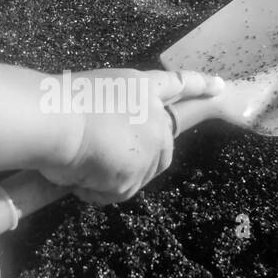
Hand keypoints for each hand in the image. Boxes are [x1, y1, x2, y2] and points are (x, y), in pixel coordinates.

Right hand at [40, 69, 224, 204]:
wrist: (57, 120)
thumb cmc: (61, 101)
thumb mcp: (94, 96)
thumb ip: (113, 114)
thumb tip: (105, 144)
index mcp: (140, 86)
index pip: (177, 83)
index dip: (199, 85)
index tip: (219, 86)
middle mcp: (154, 116)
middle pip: (162, 146)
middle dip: (141, 160)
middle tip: (107, 161)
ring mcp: (150, 147)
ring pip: (139, 173)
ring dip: (110, 176)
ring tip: (81, 162)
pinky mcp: (137, 175)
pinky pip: (116, 193)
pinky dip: (94, 190)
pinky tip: (78, 176)